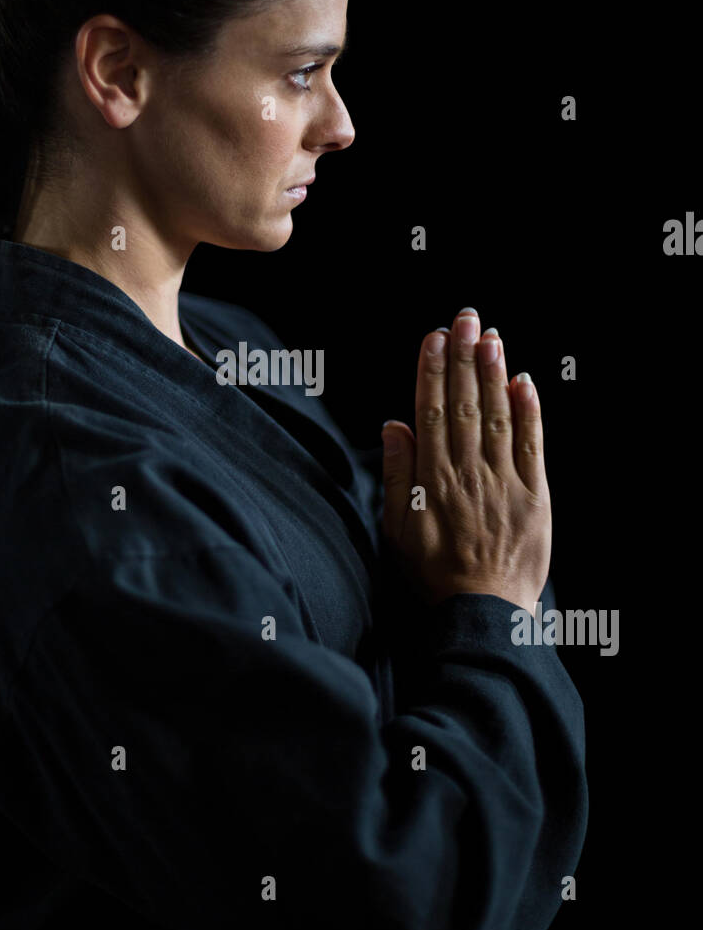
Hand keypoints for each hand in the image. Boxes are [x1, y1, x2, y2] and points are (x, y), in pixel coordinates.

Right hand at [380, 309, 550, 615]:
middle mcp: (469, 473)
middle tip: (466, 319)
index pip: (432, 412)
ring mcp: (504, 482)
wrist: (484, 611)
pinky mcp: (535, 496)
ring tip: (492, 337)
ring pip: (498, 418)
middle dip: (465, 358)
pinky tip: (525, 382)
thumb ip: (397, 475)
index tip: (435, 338)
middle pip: (466, 405)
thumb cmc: (434, 571)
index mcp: (433, 479)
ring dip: (495, 374)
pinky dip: (530, 413)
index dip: (433, 371)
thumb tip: (394, 426)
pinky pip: (533, 447)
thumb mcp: (398, 528)